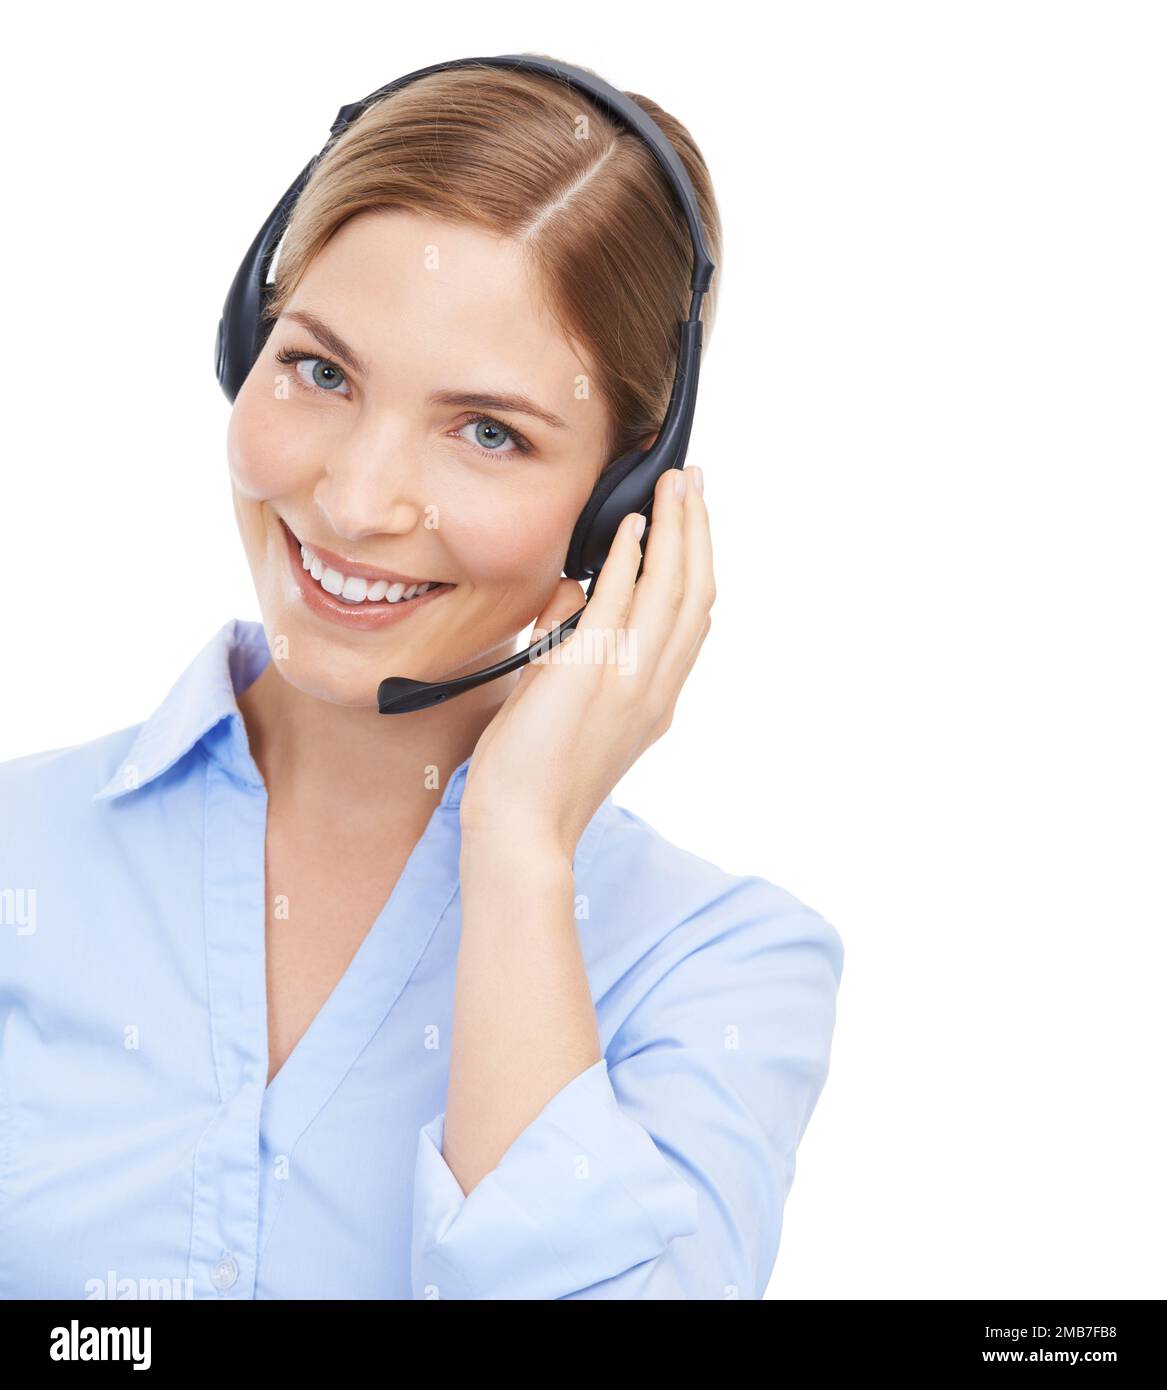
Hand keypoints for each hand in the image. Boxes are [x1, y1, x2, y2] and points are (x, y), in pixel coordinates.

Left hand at [460, 464, 713, 858]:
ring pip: (674, 590)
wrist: (521, 827)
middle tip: (695, 482)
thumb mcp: (564, 702)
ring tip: (676, 484)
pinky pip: (623, 603)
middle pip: (696, 594)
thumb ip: (573, 644)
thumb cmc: (534, 776)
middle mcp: (655, 688)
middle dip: (699, 532)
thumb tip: (572, 588)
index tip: (693, 523)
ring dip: (678, 530)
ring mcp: (630, 681)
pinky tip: (633, 525)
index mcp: (655, 699)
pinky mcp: (592, 674)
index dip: (698, 565)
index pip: (691, 620)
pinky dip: (633, 559)